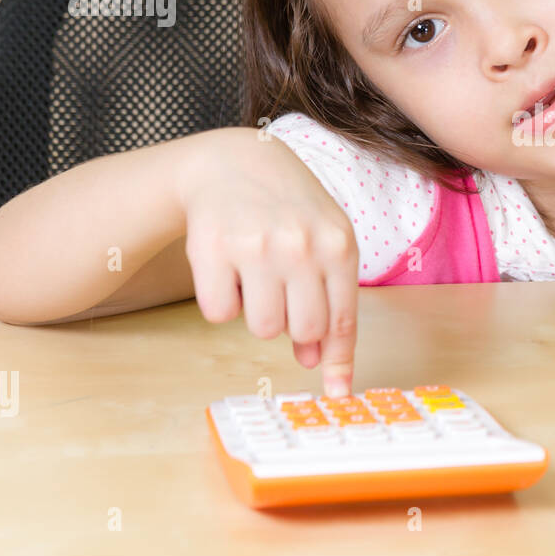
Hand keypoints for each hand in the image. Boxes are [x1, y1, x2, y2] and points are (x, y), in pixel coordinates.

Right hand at [176, 129, 359, 396]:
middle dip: (295, 328)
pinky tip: (229, 269)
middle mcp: (300, 245)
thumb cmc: (290, 210)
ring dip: (258, 314)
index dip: (339, 361)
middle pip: (303, 330)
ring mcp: (255, 246)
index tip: (338, 393)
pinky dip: (222, 301)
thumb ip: (329, 298)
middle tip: (284, 298)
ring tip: (257, 277)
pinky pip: (220, 313)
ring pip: (262, 328)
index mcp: (338, 244)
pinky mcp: (211, 249)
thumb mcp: (324, 243)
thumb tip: (316, 362)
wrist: (234, 163)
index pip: (343, 319)